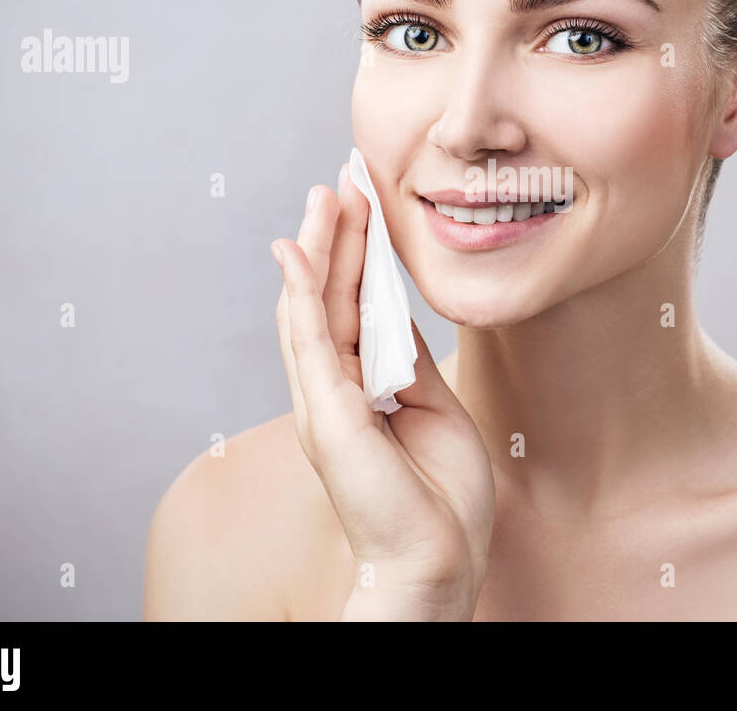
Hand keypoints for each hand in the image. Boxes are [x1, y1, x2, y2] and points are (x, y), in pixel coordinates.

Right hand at [271, 163, 494, 620]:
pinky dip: (301, 294)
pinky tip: (297, 253)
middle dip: (334, 236)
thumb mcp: (432, 406)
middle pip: (329, 297)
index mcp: (361, 387)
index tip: (364, 203)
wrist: (438, 557)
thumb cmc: (438, 496)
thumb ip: (406, 361)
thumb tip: (398, 314)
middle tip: (340, 180)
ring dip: (319, 249)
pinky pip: (309, 341)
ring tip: (326, 196)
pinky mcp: (327, 413)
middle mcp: (334, 388)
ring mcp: (325, 400)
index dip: (358, 254)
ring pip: (313, 308)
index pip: (355, 305)